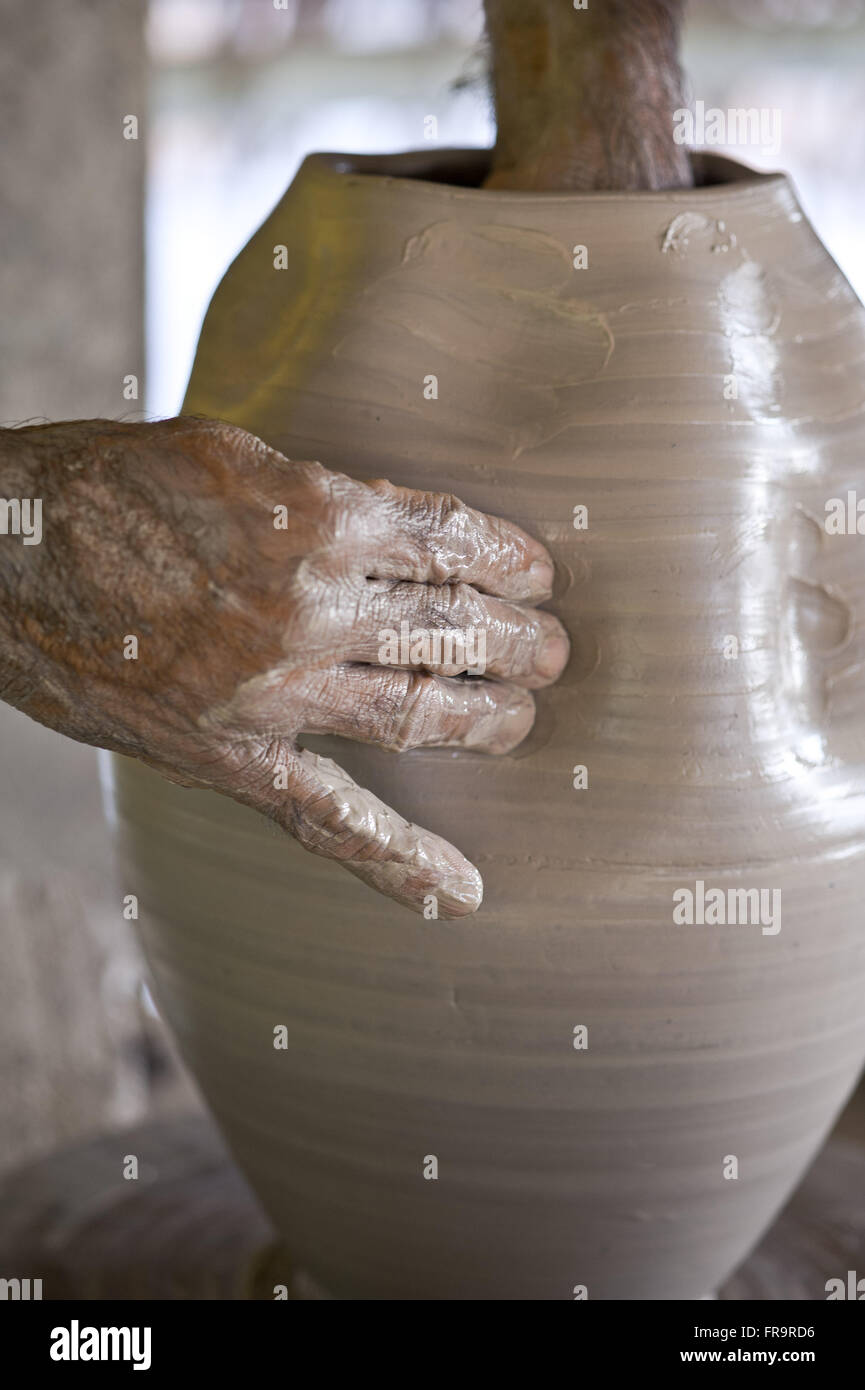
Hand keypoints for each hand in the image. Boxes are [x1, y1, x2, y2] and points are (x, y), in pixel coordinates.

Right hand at [0, 416, 567, 915]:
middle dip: (518, 642)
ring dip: (488, 720)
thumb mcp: (229, 451)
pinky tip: (460, 893)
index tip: (536, 571)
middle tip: (549, 648)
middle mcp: (309, 608)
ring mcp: (271, 693)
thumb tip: (399, 525)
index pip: (451, 543)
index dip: (508, 560)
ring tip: (524, 716)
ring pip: (417, 717)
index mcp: (316, 515)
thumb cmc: (105, 483)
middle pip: (451, 633)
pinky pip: (327, 819)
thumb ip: (322, 491)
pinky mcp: (226, 757)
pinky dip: (396, 861)